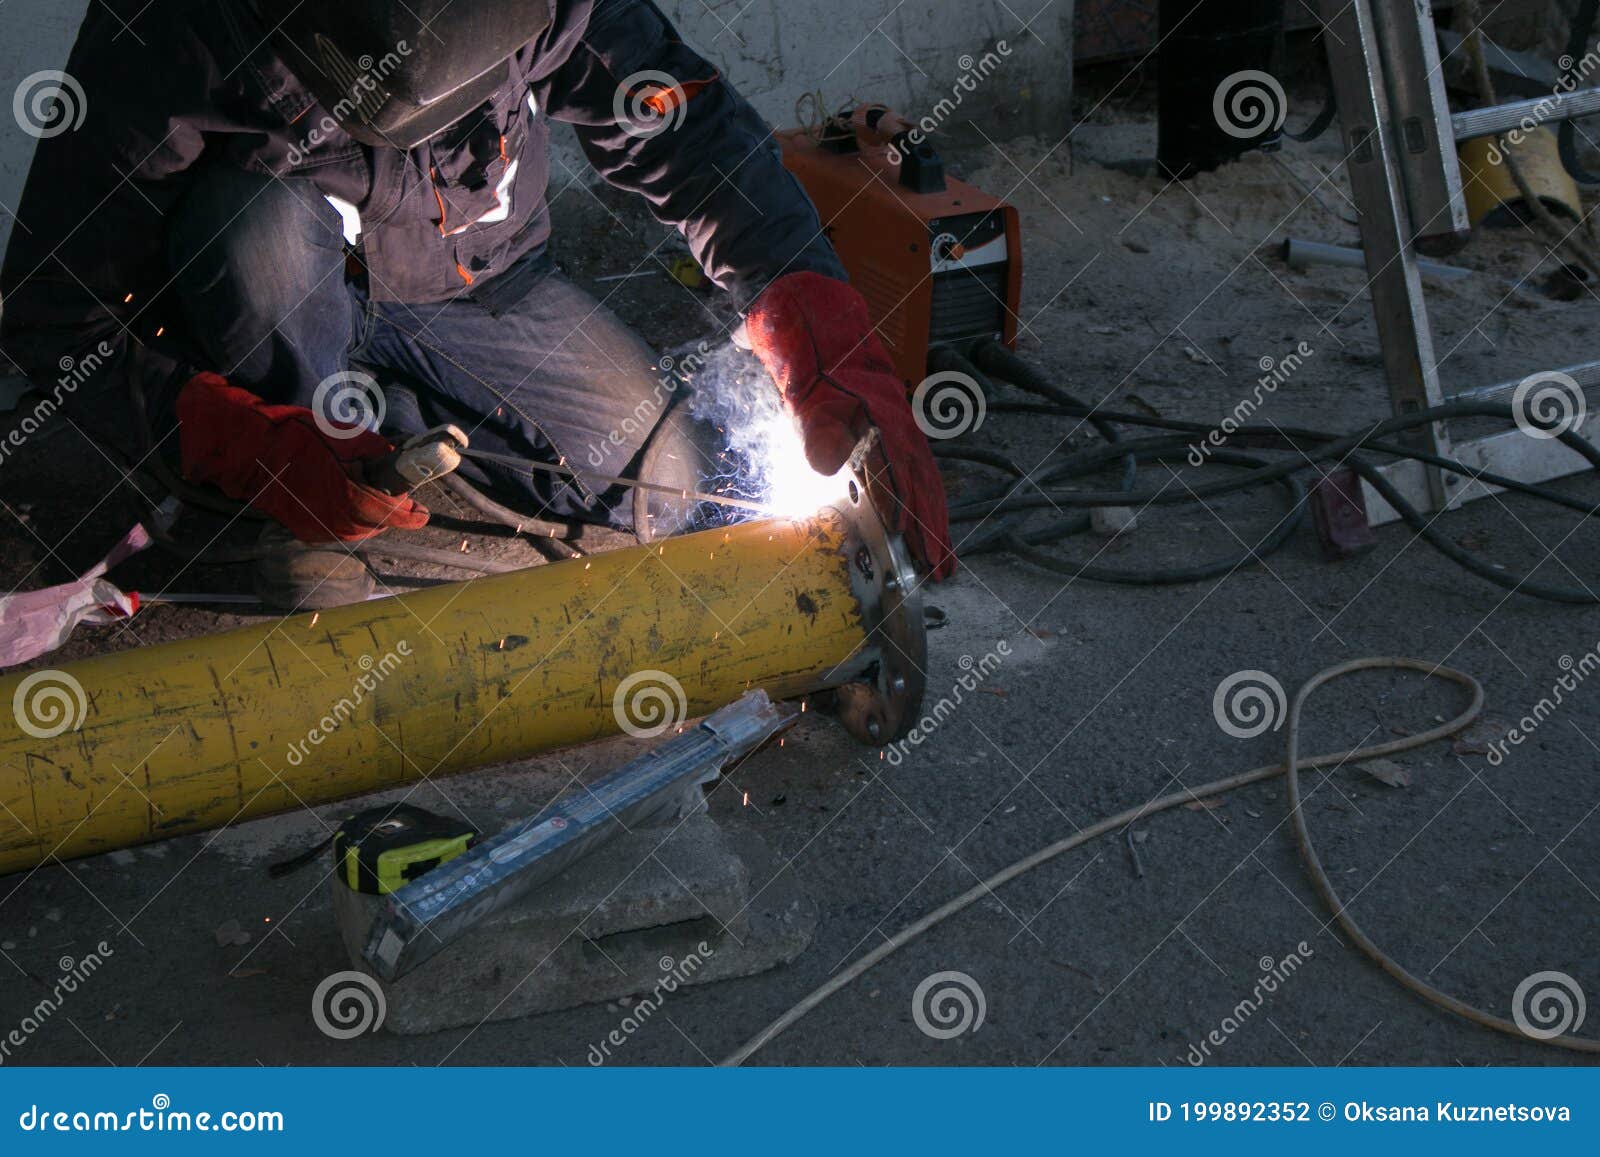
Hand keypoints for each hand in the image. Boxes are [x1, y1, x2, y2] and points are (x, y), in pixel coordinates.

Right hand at [176, 373, 428, 542]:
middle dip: (391, 509)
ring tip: (371, 491)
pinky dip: (350, 515)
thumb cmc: (292, 438)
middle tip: (396, 490)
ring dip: (371, 513)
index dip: (413, 512)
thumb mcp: (340, 436)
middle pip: (379, 523)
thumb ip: (374, 450)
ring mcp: (319, 529)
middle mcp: (337, 523)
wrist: (245, 451)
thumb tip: (396, 455)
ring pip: (360, 528)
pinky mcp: (306, 529)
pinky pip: (340, 527)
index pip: (394, 515)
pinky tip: (347, 496)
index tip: (424, 508)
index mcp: (350, 500)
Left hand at [746, 272, 954, 579]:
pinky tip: (914, 516)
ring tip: (939, 556)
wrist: (802, 294)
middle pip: (918, 477)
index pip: (896, 467)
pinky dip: (914, 494)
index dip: (905, 508)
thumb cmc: (800, 330)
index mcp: (874, 403)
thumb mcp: (796, 371)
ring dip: (928, 517)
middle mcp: (888, 412)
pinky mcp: (877, 416)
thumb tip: (827, 466)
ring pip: (917, 473)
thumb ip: (812, 417)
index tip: (912, 547)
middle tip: (942, 570)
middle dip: (931, 527)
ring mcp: (886, 414)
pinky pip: (904, 462)